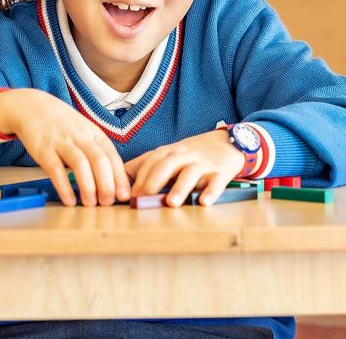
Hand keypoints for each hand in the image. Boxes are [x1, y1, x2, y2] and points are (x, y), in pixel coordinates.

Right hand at [0, 89, 129, 207]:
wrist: (32, 107)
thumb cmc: (62, 125)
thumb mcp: (84, 131)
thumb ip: (97, 151)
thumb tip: (114, 182)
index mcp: (94, 133)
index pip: (112, 156)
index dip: (120, 177)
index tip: (124, 196)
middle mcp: (80, 136)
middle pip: (99, 160)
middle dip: (106, 185)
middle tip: (108, 203)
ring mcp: (61, 141)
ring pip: (80, 164)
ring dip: (88, 187)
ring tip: (90, 204)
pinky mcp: (43, 149)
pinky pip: (56, 169)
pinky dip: (64, 187)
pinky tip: (70, 200)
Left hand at [125, 129, 245, 206]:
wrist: (226, 143)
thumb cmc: (191, 155)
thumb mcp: (167, 156)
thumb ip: (145, 167)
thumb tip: (118, 182)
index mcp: (168, 152)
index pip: (149, 163)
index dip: (137, 179)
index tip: (127, 197)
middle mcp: (184, 155)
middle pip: (165, 166)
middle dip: (152, 183)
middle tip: (142, 201)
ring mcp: (203, 163)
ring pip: (190, 173)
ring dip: (179, 188)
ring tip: (171, 203)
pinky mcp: (221, 171)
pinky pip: (217, 181)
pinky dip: (211, 192)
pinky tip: (204, 202)